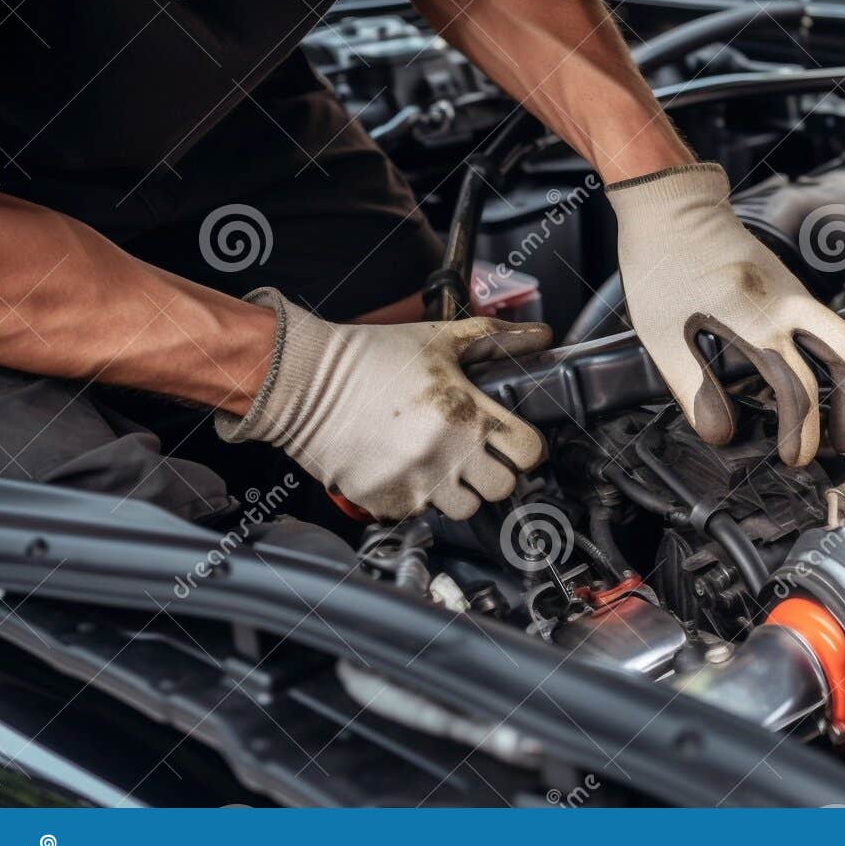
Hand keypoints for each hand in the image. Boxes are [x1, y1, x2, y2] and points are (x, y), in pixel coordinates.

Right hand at [215, 289, 549, 520]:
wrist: (304, 382)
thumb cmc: (369, 358)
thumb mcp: (440, 339)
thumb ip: (497, 337)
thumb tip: (539, 333)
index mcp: (467, 414)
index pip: (529, 453)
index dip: (525, 446)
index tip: (512, 440)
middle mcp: (446, 454)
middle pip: (504, 489)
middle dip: (496, 472)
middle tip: (478, 453)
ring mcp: (416, 483)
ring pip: (465, 509)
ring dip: (460, 490)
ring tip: (440, 462)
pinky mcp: (387, 502)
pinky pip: (421, 513)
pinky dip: (419, 496)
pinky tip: (406, 468)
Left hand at [607, 163, 844, 465]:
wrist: (671, 204)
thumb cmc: (663, 261)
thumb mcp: (663, 334)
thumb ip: (692, 388)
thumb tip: (719, 433)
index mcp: (755, 321)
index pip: (797, 390)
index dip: (802, 432)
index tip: (795, 456)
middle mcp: (786, 306)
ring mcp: (794, 293)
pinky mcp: (790, 287)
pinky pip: (830, 326)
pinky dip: (837, 359)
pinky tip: (819, 379)